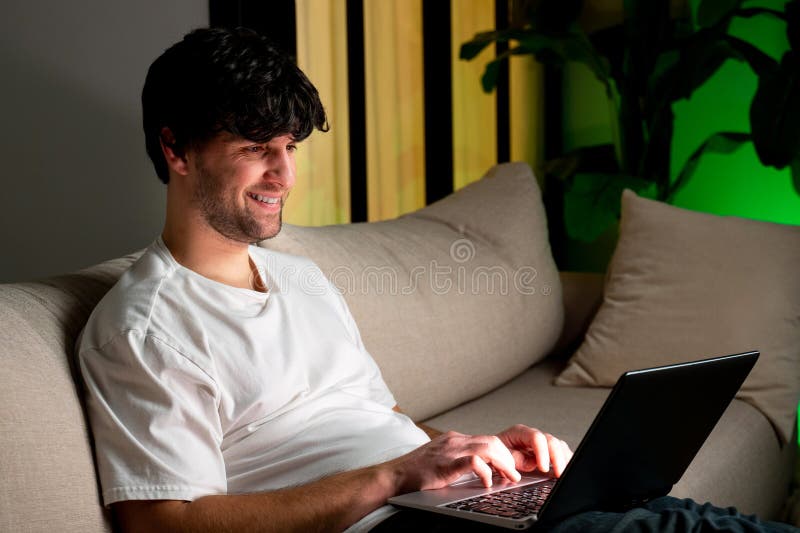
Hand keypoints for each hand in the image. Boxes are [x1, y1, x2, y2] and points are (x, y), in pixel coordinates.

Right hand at [386, 431, 521, 492]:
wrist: (393, 477)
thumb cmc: (415, 474)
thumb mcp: (441, 461)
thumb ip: (458, 462)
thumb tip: (480, 471)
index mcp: (454, 440)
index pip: (486, 440)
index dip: (503, 454)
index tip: (510, 469)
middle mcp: (454, 441)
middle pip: (492, 441)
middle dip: (508, 458)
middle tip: (514, 475)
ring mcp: (449, 451)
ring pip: (487, 447)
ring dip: (503, 464)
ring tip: (508, 478)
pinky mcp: (445, 464)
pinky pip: (472, 461)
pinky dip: (485, 471)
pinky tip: (487, 483)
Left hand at [495, 425, 572, 477]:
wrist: (491, 452)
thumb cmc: (494, 452)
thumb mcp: (498, 454)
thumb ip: (514, 458)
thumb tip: (530, 464)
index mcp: (519, 432)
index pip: (536, 437)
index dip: (542, 452)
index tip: (543, 468)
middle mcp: (532, 436)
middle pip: (551, 441)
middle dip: (557, 458)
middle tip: (558, 474)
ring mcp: (540, 443)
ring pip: (558, 446)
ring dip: (563, 459)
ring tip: (564, 473)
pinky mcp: (545, 452)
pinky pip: (560, 453)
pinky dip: (564, 461)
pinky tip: (566, 470)